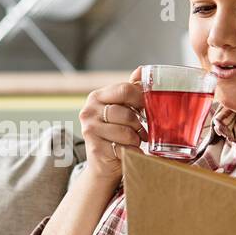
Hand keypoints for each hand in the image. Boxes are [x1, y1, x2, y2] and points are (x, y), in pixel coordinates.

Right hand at [78, 66, 146, 181]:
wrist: (103, 164)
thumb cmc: (115, 133)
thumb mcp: (122, 108)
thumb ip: (131, 90)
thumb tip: (142, 70)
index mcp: (96, 97)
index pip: (125, 90)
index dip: (141, 98)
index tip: (147, 108)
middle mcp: (88, 111)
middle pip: (127, 112)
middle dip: (138, 124)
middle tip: (141, 130)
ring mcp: (89, 130)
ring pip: (126, 131)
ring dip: (136, 139)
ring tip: (134, 141)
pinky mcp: (95, 148)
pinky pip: (123, 147)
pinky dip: (131, 151)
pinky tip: (128, 151)